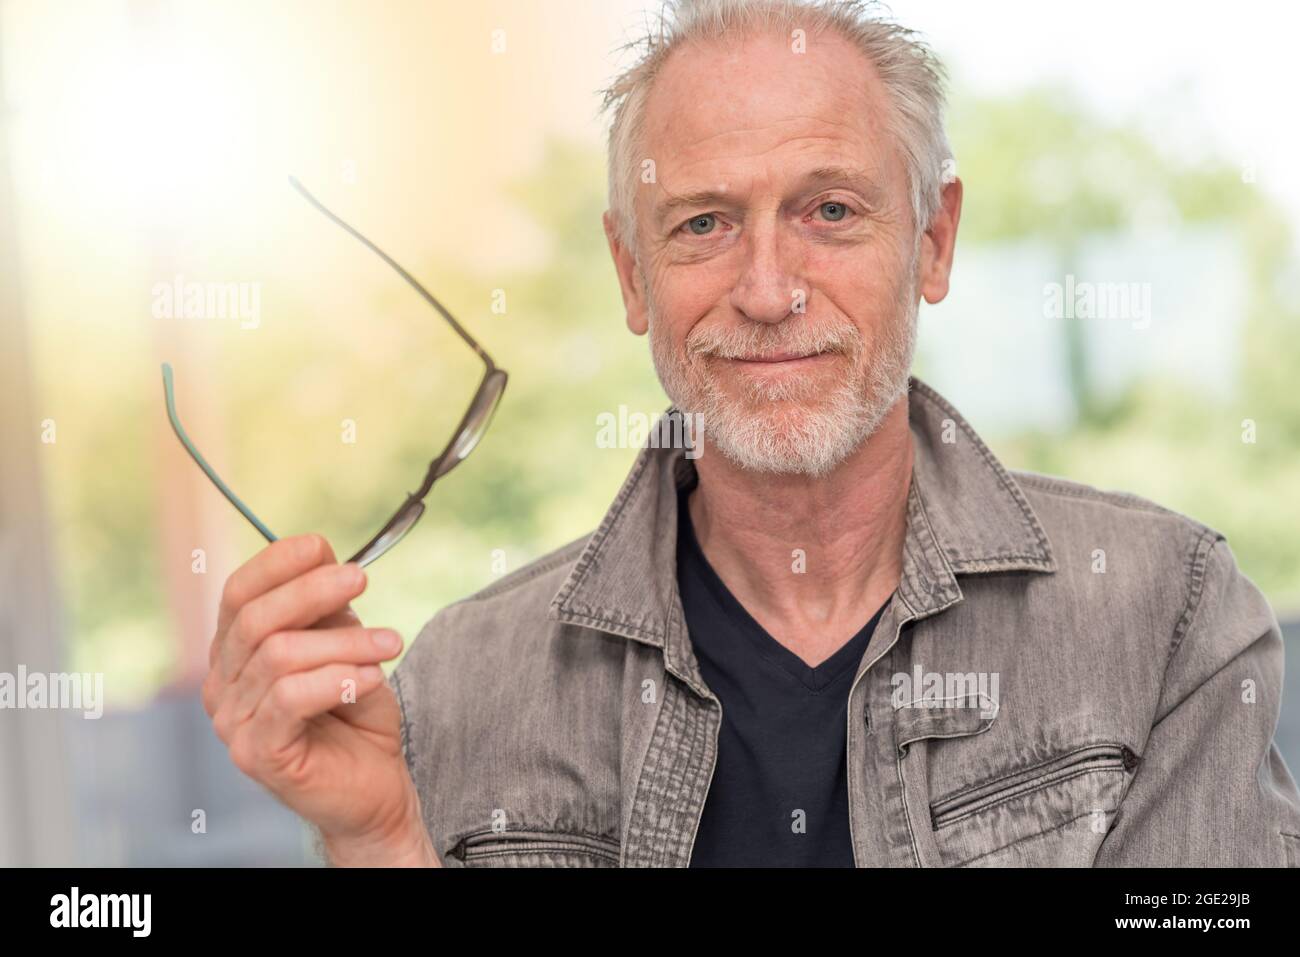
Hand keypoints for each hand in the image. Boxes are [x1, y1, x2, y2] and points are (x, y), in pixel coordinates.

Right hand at [202, 533, 438, 865]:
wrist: (372, 788)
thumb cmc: (355, 716)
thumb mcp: (345, 648)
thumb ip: (328, 612)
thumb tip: (327, 562)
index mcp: (236, 652)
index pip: (237, 593)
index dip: (276, 563)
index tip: (322, 545)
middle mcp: (223, 685)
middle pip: (255, 619)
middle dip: (313, 591)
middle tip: (362, 581)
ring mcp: (233, 722)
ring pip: (280, 655)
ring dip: (344, 642)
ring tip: (389, 644)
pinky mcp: (256, 752)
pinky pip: (290, 697)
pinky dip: (337, 678)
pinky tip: (371, 678)